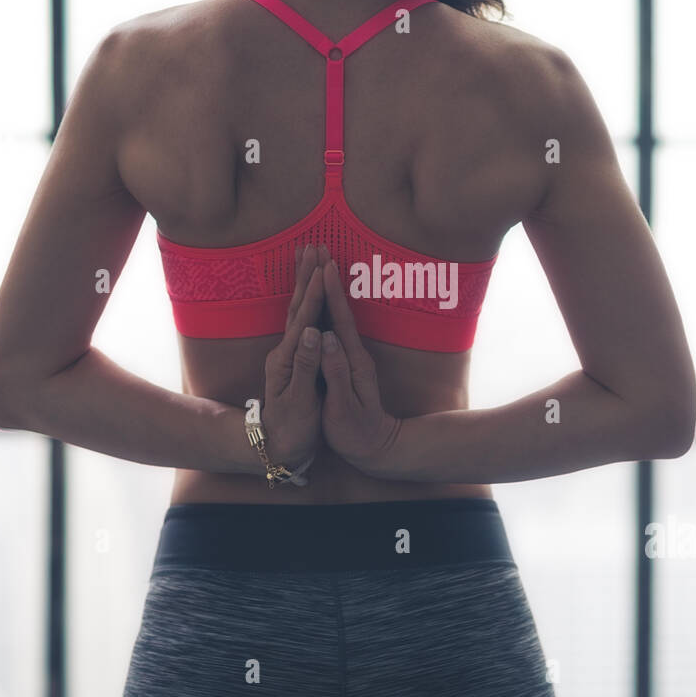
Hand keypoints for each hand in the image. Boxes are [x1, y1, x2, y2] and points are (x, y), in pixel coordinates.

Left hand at [260, 244, 327, 465]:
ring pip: (296, 310)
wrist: (276, 446)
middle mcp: (284, 352)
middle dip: (306, 276)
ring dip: (303, 282)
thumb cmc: (293, 429)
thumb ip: (306, 366)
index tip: (325, 267)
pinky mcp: (292, 359)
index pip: (305, 319)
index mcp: (288, 359)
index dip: (316, 293)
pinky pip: (300, 320)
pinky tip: (308, 292)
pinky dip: (305, 300)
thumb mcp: (301, 401)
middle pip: (296, 306)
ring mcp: (286, 354)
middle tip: (314, 247)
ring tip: (307, 258)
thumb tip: (313, 333)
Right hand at [317, 260, 401, 472]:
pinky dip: (325, 308)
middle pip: (338, 309)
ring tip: (317, 263)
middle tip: (318, 248)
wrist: (378, 448)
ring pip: (335, 315)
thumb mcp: (344, 407)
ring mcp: (350, 357)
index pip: (338, 319)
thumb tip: (325, 339)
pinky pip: (332, 327)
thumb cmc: (357, 433)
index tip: (323, 265)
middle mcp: (353, 353)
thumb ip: (336, 373)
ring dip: (326, 288)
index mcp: (352, 360)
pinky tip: (318, 300)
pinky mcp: (346, 363)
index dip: (330, 292)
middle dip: (327, 278)